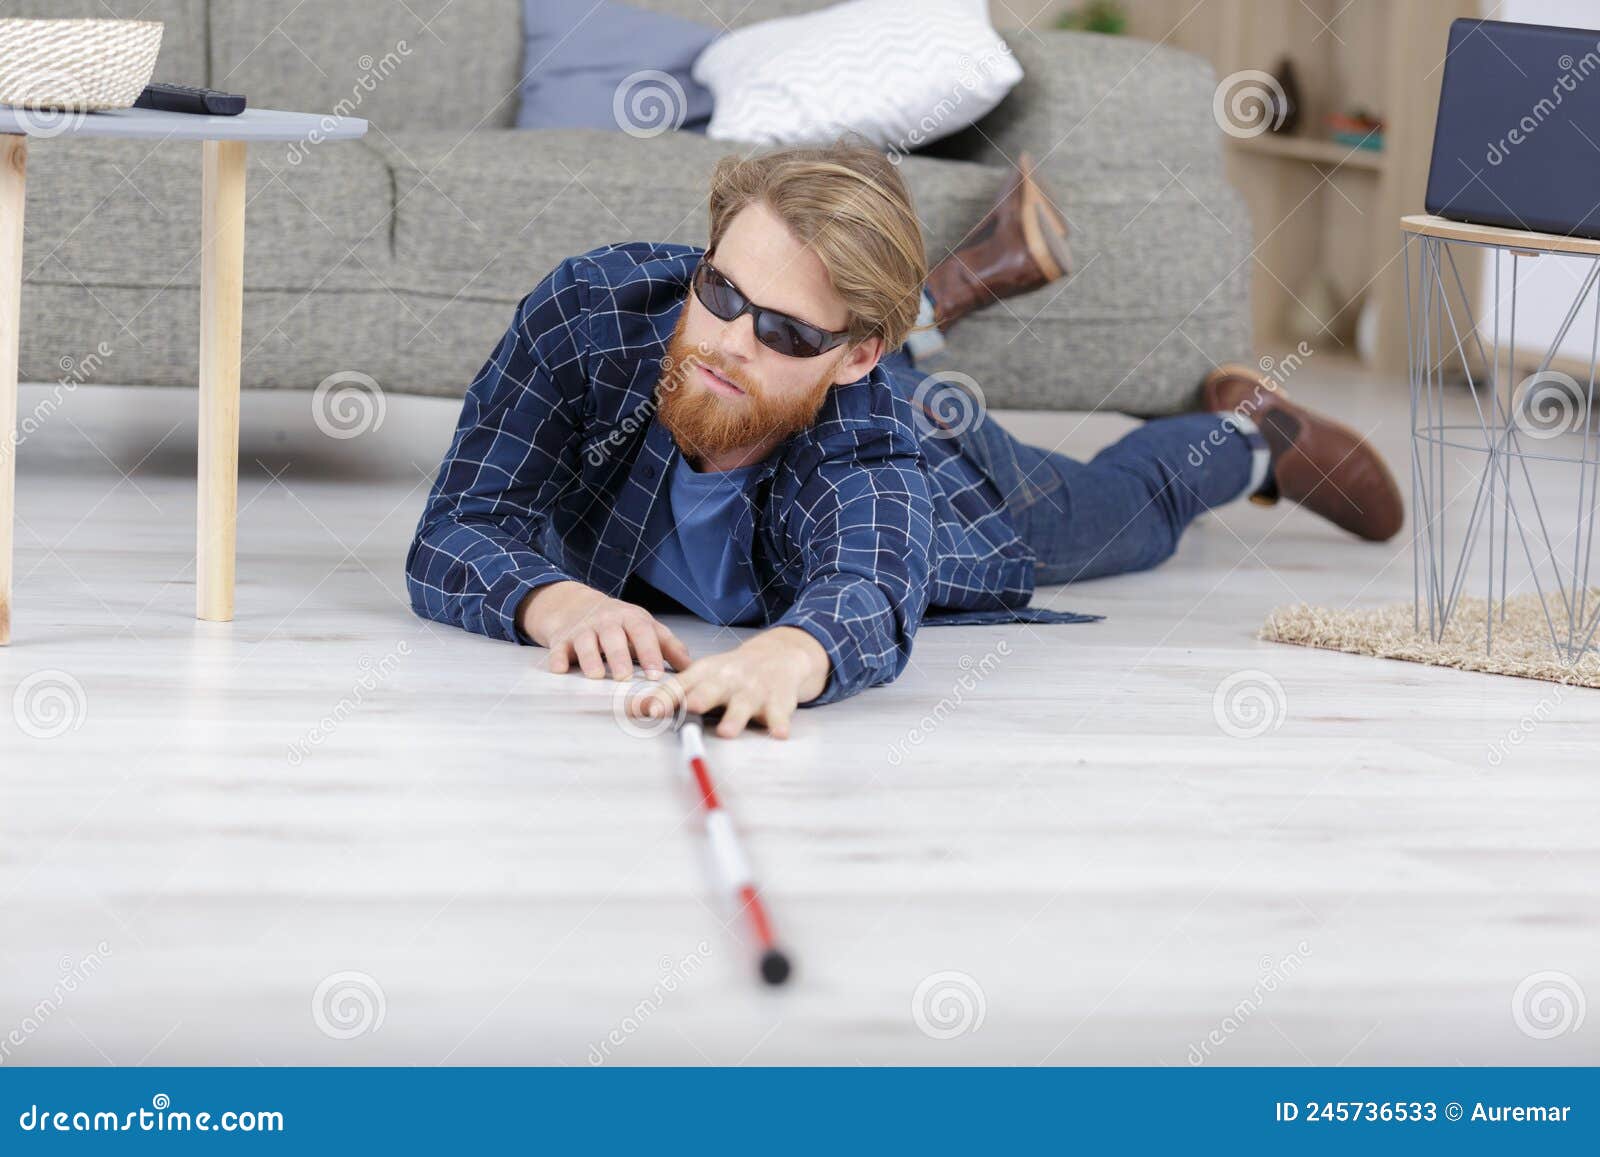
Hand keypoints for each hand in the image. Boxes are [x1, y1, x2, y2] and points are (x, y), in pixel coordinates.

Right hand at [518, 581, 690, 679]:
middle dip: (618, 656)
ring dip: (590, 658)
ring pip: (585, 642)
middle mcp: (606, 621)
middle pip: (613, 637)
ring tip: (595, 676)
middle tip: (624, 677)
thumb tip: (692, 668)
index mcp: (631, 619)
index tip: (656, 675)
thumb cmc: (618, 623)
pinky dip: (557, 658)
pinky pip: (558, 648)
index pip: (643, 633)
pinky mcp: (561, 639)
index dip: (650, 653)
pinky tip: (559, 669)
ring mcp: (582, 629)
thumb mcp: (644, 627)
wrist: (575, 605)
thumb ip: (668, 646)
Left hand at [635, 627, 829, 738]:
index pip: (681, 684)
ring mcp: (754, 688)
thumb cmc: (731, 673)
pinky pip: (779, 713)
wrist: (779, 655)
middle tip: (692, 707)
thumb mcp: (701, 678)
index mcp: (705, 672)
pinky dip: (778, 723)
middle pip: (712, 689)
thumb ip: (670, 695)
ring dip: (735, 717)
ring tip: (727, 732)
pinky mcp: (778, 699)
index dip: (666, 697)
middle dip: (702, 698)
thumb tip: (632, 710)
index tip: (652, 710)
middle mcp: (728, 678)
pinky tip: (778, 733)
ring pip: (744, 704)